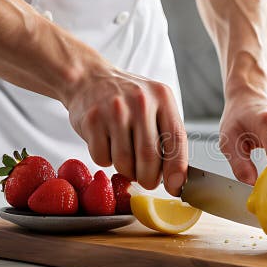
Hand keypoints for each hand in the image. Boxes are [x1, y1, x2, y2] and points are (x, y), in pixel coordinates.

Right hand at [63, 65, 187, 194]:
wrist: (88, 79)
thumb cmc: (128, 99)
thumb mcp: (155, 105)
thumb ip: (168, 135)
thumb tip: (177, 177)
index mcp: (162, 98)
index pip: (176, 139)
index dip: (177, 169)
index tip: (176, 187)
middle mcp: (140, 102)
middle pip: (149, 157)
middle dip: (149, 178)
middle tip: (147, 180)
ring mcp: (114, 110)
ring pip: (124, 162)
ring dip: (127, 170)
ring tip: (126, 157)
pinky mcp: (92, 120)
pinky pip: (102, 158)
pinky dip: (106, 160)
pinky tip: (107, 144)